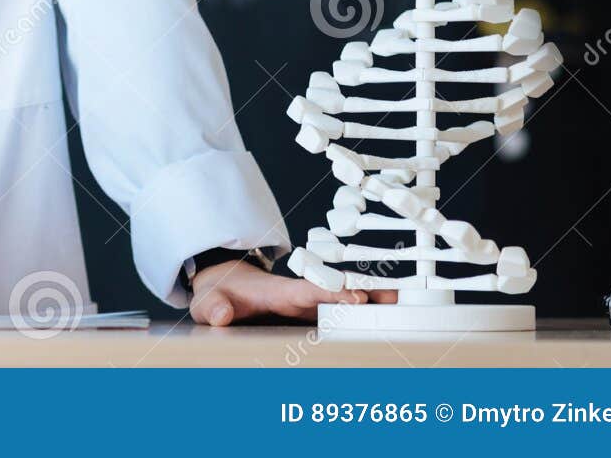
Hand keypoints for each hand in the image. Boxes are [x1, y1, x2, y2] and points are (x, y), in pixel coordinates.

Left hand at [188, 259, 397, 325]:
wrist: (221, 287)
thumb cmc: (218, 293)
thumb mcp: (209, 301)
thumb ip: (214, 308)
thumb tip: (223, 314)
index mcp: (277, 291)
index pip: (307, 291)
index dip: (332, 293)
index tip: (356, 298)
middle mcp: (297, 297)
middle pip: (335, 294)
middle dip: (364, 294)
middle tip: (396, 299)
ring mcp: (305, 306)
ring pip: (341, 304)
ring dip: (369, 304)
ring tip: (402, 307)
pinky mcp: (307, 316)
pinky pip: (335, 316)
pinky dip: (358, 317)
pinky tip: (381, 323)